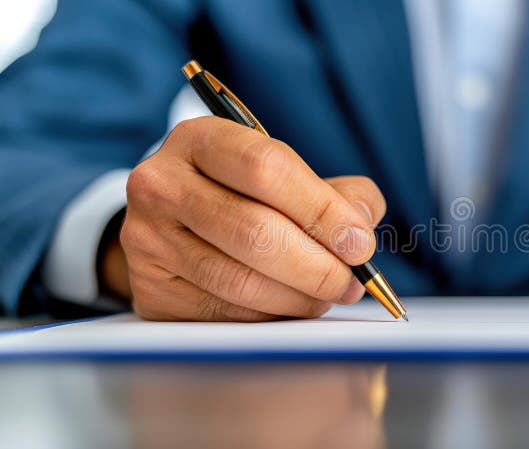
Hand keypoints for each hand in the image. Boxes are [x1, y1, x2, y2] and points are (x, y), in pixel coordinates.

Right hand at [116, 116, 384, 320]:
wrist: (171, 227)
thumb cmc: (241, 196)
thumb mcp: (282, 176)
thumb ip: (334, 192)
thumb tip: (363, 221)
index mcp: (200, 139)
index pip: (266, 169)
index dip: (322, 209)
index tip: (360, 242)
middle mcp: (162, 184)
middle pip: (254, 230)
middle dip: (317, 265)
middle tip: (351, 282)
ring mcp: (147, 238)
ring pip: (240, 280)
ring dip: (299, 297)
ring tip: (329, 295)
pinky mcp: (150, 289)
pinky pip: (224, 312)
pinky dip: (270, 315)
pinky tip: (290, 306)